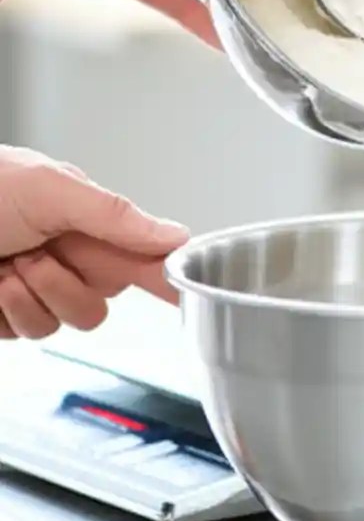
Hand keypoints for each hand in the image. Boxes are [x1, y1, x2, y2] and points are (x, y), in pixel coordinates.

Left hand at [0, 147, 189, 339]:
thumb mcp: (51, 186)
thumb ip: (115, 214)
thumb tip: (176, 235)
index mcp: (89, 225)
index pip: (145, 257)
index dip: (169, 277)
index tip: (188, 293)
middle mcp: (68, 260)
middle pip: (105, 303)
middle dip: (71, 286)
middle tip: (38, 256)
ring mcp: (36, 289)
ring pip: (68, 323)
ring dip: (34, 297)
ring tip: (6, 265)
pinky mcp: (6, 316)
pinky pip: (29, 333)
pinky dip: (8, 311)